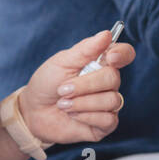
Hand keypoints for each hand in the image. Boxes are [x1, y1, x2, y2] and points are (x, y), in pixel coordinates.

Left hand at [18, 30, 135, 144]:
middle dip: (85, 85)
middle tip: (63, 89)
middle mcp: (108, 83)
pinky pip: (108, 120)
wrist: (33, 111)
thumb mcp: (62, 62)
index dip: (122, 54)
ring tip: (63, 104)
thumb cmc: (47, 82)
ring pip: (112, 100)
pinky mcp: (104, 125)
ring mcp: (108, 104)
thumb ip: (85, 49)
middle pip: (114, 78)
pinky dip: (87, 116)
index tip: (110, 58)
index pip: (125, 54)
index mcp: (101, 63)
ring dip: (83, 102)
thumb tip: (107, 34)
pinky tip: (73, 115)